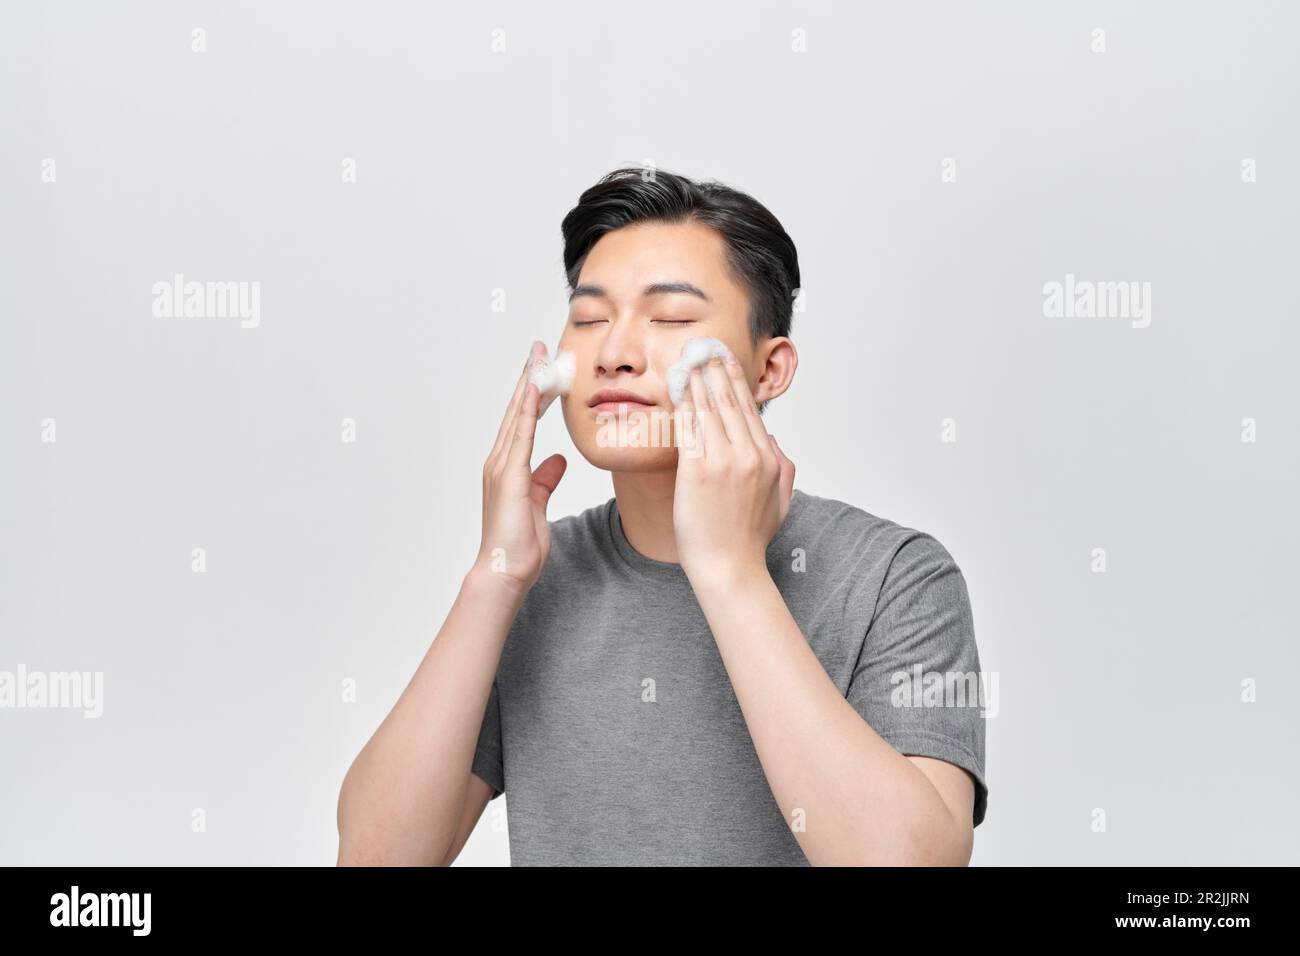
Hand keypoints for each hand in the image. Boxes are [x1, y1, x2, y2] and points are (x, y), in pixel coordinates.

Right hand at [476, 341, 567, 593]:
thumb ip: (546, 479)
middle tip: (538, 348)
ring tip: (537, 357)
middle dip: (528, 377)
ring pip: (517, 416)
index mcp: (508, 467)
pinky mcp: (510, 477)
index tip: (542, 367)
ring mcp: (502, 467)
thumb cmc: (519, 544)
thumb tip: (558, 460)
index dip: (531, 392)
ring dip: (528, 385)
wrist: (505, 570)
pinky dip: (527, 411)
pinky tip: (535, 390)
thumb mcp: (539, 504)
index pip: (522, 420)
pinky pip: (521, 436)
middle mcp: (500, 461)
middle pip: (517, 410)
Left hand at [671, 352, 794, 583]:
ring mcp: (723, 461)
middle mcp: (749, 455)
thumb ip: (784, 467)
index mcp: (769, 459)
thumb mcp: (781, 501)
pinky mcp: (697, 471)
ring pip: (708, 410)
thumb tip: (776, 441)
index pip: (749, 411)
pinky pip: (689, 428)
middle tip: (703, 348)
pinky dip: (684, 405)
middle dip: (715, 371)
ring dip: (697, 381)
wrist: (729, 568)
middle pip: (729, 402)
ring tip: (688, 360)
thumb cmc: (749, 540)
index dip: (735, 382)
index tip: (726, 362)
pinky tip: (678, 389)